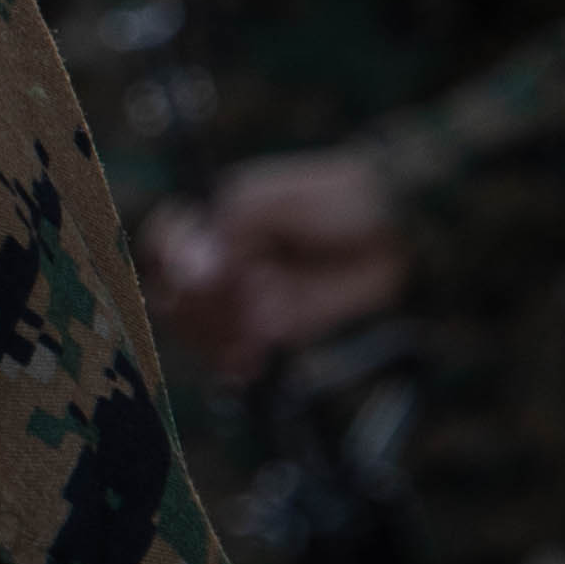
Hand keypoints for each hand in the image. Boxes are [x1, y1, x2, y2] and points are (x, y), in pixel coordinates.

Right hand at [148, 149, 407, 372]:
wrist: (401, 228)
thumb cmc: (338, 199)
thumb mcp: (271, 202)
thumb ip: (225, 234)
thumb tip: (188, 275)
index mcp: (215, 222)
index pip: (163, 244)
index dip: (169, 260)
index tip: (193, 272)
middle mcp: (223, 263)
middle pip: (173, 295)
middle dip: (198, 305)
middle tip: (243, 296)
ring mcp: (248, 298)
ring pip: (201, 329)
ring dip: (221, 334)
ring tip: (261, 326)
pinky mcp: (277, 327)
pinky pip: (239, 352)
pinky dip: (237, 359)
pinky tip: (249, 364)